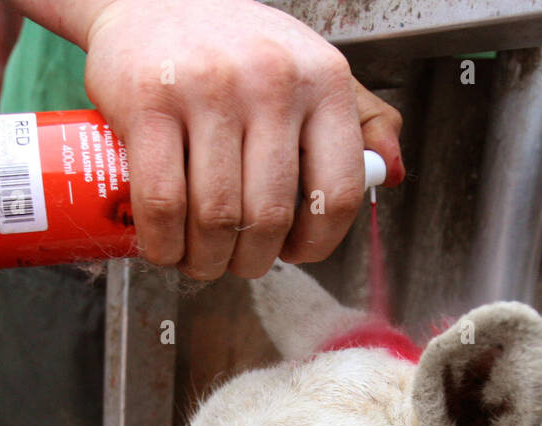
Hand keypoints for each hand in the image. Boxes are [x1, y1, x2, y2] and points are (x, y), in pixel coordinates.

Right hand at [80, 0, 403, 278]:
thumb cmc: (234, 48)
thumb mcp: (310, 71)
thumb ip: (360, 122)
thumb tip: (391, 172)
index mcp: (323, 80)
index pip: (339, 192)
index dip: (318, 243)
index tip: (296, 253)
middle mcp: (272, 80)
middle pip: (270, 216)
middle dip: (251, 261)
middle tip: (236, 262)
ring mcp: (208, 88)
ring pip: (215, 217)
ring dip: (204, 260)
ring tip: (199, 258)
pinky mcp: (149, 100)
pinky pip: (161, 200)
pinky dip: (163, 242)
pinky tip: (166, 246)